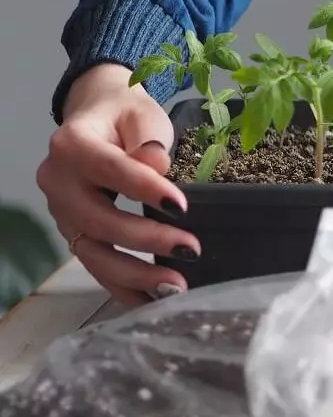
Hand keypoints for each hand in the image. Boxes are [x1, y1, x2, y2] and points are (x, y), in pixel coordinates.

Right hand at [37, 63, 196, 304]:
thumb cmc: (125, 116)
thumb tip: (156, 164)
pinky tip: (152, 301)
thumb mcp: (142, 115)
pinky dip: (123, 285)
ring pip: (92, 251)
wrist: (98, 119)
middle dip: (146, 240)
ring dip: (135, 274)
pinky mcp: (74, 232)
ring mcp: (61, 212)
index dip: (144, 189)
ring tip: (175, 287)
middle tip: (191, 251)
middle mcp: (58, 181)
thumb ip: (148, 139)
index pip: (109, 170)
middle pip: (98, 219)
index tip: (181, 206)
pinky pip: (95, 264)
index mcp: (72, 145)